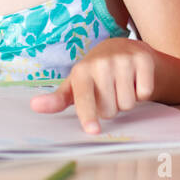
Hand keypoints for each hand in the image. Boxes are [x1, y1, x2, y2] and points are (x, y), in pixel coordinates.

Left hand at [29, 38, 156, 133]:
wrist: (122, 48)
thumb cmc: (94, 74)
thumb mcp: (75, 85)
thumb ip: (57, 99)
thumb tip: (35, 106)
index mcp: (82, 71)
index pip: (85, 99)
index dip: (88, 115)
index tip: (93, 131)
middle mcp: (102, 63)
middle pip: (110, 110)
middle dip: (111, 108)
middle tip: (109, 92)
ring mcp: (123, 59)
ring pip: (128, 104)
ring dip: (126, 101)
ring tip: (121, 86)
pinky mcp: (143, 58)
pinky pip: (145, 93)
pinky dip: (142, 93)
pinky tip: (135, 80)